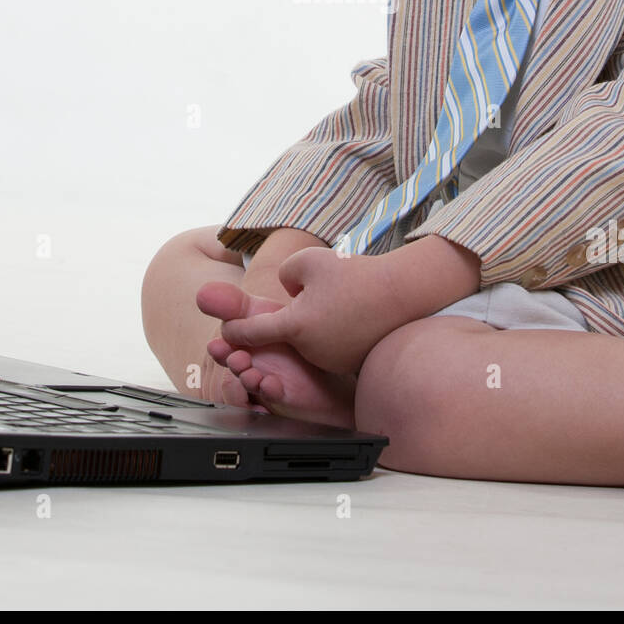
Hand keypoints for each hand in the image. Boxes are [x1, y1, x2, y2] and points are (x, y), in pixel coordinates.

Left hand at [216, 247, 406, 375]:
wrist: (401, 292)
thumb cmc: (354, 274)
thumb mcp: (308, 260)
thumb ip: (285, 275)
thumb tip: (287, 291)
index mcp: (296, 326)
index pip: (253, 332)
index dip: (235, 330)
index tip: (222, 331)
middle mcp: (310, 350)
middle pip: (287, 332)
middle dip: (294, 315)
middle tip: (322, 294)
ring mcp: (331, 360)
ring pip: (309, 339)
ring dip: (315, 323)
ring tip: (342, 301)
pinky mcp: (350, 363)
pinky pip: (330, 346)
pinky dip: (334, 332)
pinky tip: (354, 314)